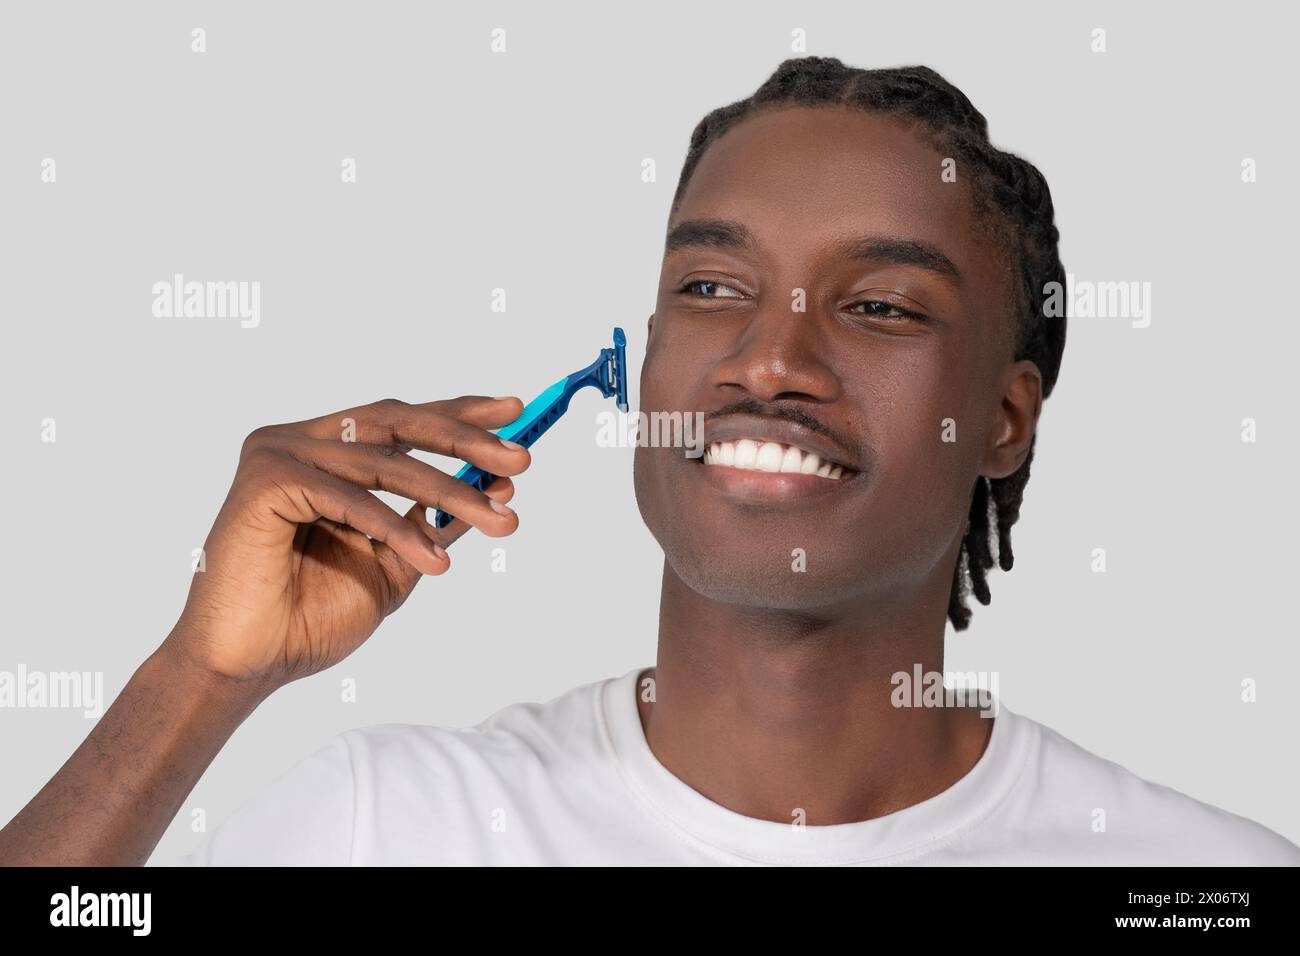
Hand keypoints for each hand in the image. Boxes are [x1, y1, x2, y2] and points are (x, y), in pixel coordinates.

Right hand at [166, 396, 530, 684]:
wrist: (249, 666)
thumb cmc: (310, 617)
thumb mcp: (397, 562)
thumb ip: (438, 522)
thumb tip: (500, 487)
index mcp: (327, 452)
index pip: (402, 421)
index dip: (460, 413)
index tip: (516, 412)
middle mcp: (299, 441)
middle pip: (396, 424)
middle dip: (466, 440)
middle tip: (521, 458)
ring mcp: (277, 454)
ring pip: (383, 463)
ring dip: (449, 492)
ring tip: (499, 522)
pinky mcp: (264, 482)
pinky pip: (350, 498)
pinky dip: (398, 527)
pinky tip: (436, 560)